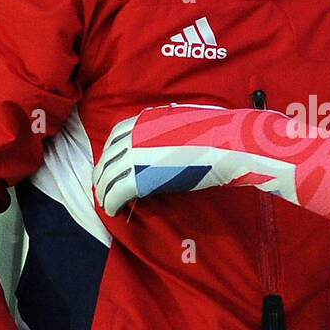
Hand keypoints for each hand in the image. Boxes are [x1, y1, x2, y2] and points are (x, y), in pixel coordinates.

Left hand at [93, 104, 273, 216]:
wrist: (226, 143)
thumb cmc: (216, 132)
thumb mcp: (184, 121)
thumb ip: (167, 130)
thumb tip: (168, 142)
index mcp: (143, 120)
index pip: (115, 137)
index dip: (111, 155)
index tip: (112, 166)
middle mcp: (134, 135)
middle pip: (107, 158)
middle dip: (103, 175)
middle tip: (105, 189)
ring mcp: (134, 155)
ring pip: (108, 177)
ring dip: (104, 192)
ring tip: (107, 204)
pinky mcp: (138, 176)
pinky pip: (116, 192)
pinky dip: (111, 203)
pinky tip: (114, 210)